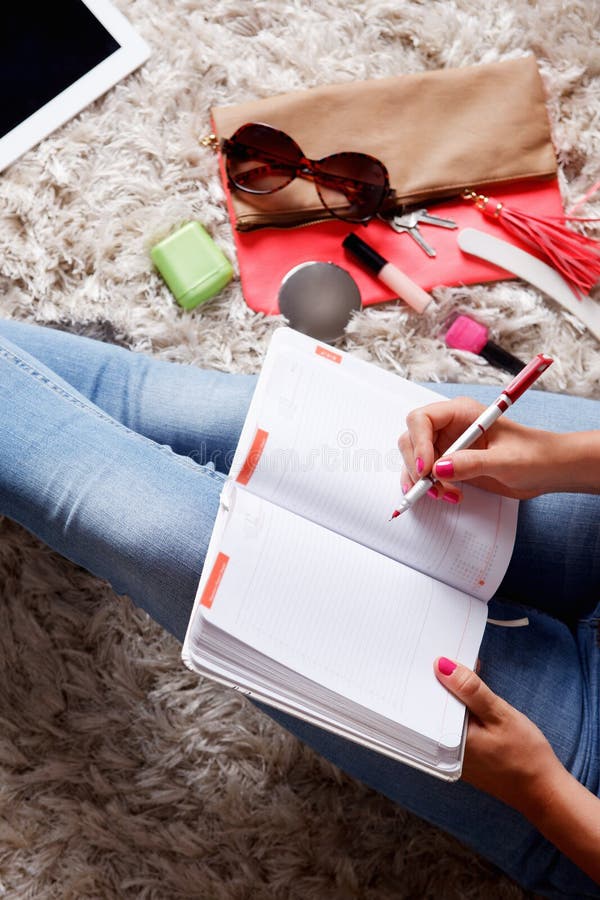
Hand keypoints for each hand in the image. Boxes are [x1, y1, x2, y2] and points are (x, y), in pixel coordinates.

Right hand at [398, 397, 566, 503]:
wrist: (547, 470)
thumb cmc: (533, 456)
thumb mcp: (505, 460)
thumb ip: (471, 463)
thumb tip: (438, 469)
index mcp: (461, 413)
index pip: (422, 419)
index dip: (417, 442)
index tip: (426, 468)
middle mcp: (449, 426)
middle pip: (411, 439)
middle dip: (416, 466)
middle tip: (430, 487)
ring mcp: (448, 445)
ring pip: (415, 459)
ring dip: (422, 481)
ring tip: (445, 495)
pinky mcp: (450, 464)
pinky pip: (426, 475)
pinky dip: (430, 488)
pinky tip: (449, 495)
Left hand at [435, 657, 561, 814]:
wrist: (543, 791)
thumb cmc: (526, 755)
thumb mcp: (500, 714)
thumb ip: (470, 690)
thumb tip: (442, 665)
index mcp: (447, 739)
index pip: (426, 701)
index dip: (429, 676)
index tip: (431, 653)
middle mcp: (443, 749)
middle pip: (432, 707)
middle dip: (438, 683)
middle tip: (445, 655)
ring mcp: (452, 754)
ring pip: (442, 716)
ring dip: (448, 695)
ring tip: (455, 669)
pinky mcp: (462, 756)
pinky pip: (452, 726)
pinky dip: (457, 710)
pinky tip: (465, 695)